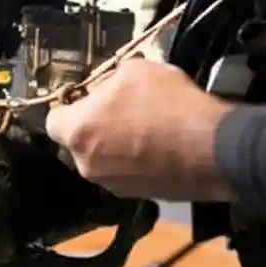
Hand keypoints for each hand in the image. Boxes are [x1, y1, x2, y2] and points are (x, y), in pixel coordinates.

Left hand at [44, 58, 235, 201]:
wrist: (213, 149)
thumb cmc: (169, 104)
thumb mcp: (136, 70)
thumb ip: (108, 81)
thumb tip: (105, 90)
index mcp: (78, 131)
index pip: (52, 121)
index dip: (69, 107)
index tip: (86, 99)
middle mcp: (87, 165)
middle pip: (77, 143)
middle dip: (92, 128)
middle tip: (118, 111)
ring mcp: (112, 185)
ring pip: (101, 161)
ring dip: (114, 146)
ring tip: (144, 129)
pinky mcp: (138, 197)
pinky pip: (125, 175)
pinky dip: (134, 163)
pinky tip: (158, 147)